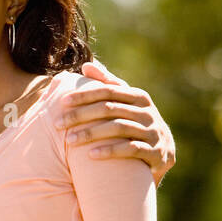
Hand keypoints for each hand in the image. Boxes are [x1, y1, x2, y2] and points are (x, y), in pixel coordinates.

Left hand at [57, 59, 175, 185]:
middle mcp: (147, 112)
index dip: (85, 95)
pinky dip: (110, 151)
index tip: (62, 101)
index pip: (108, 91)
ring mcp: (153, 131)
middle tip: (57, 124)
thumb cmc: (136, 124)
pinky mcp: (156, 152)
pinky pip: (131, 149)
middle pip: (109, 109)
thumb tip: (86, 65)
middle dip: (81, 115)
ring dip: (91, 134)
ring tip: (69, 140)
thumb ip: (109, 84)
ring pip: (118, 128)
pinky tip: (90, 155)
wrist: (163, 153)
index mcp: (138, 97)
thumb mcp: (126, 103)